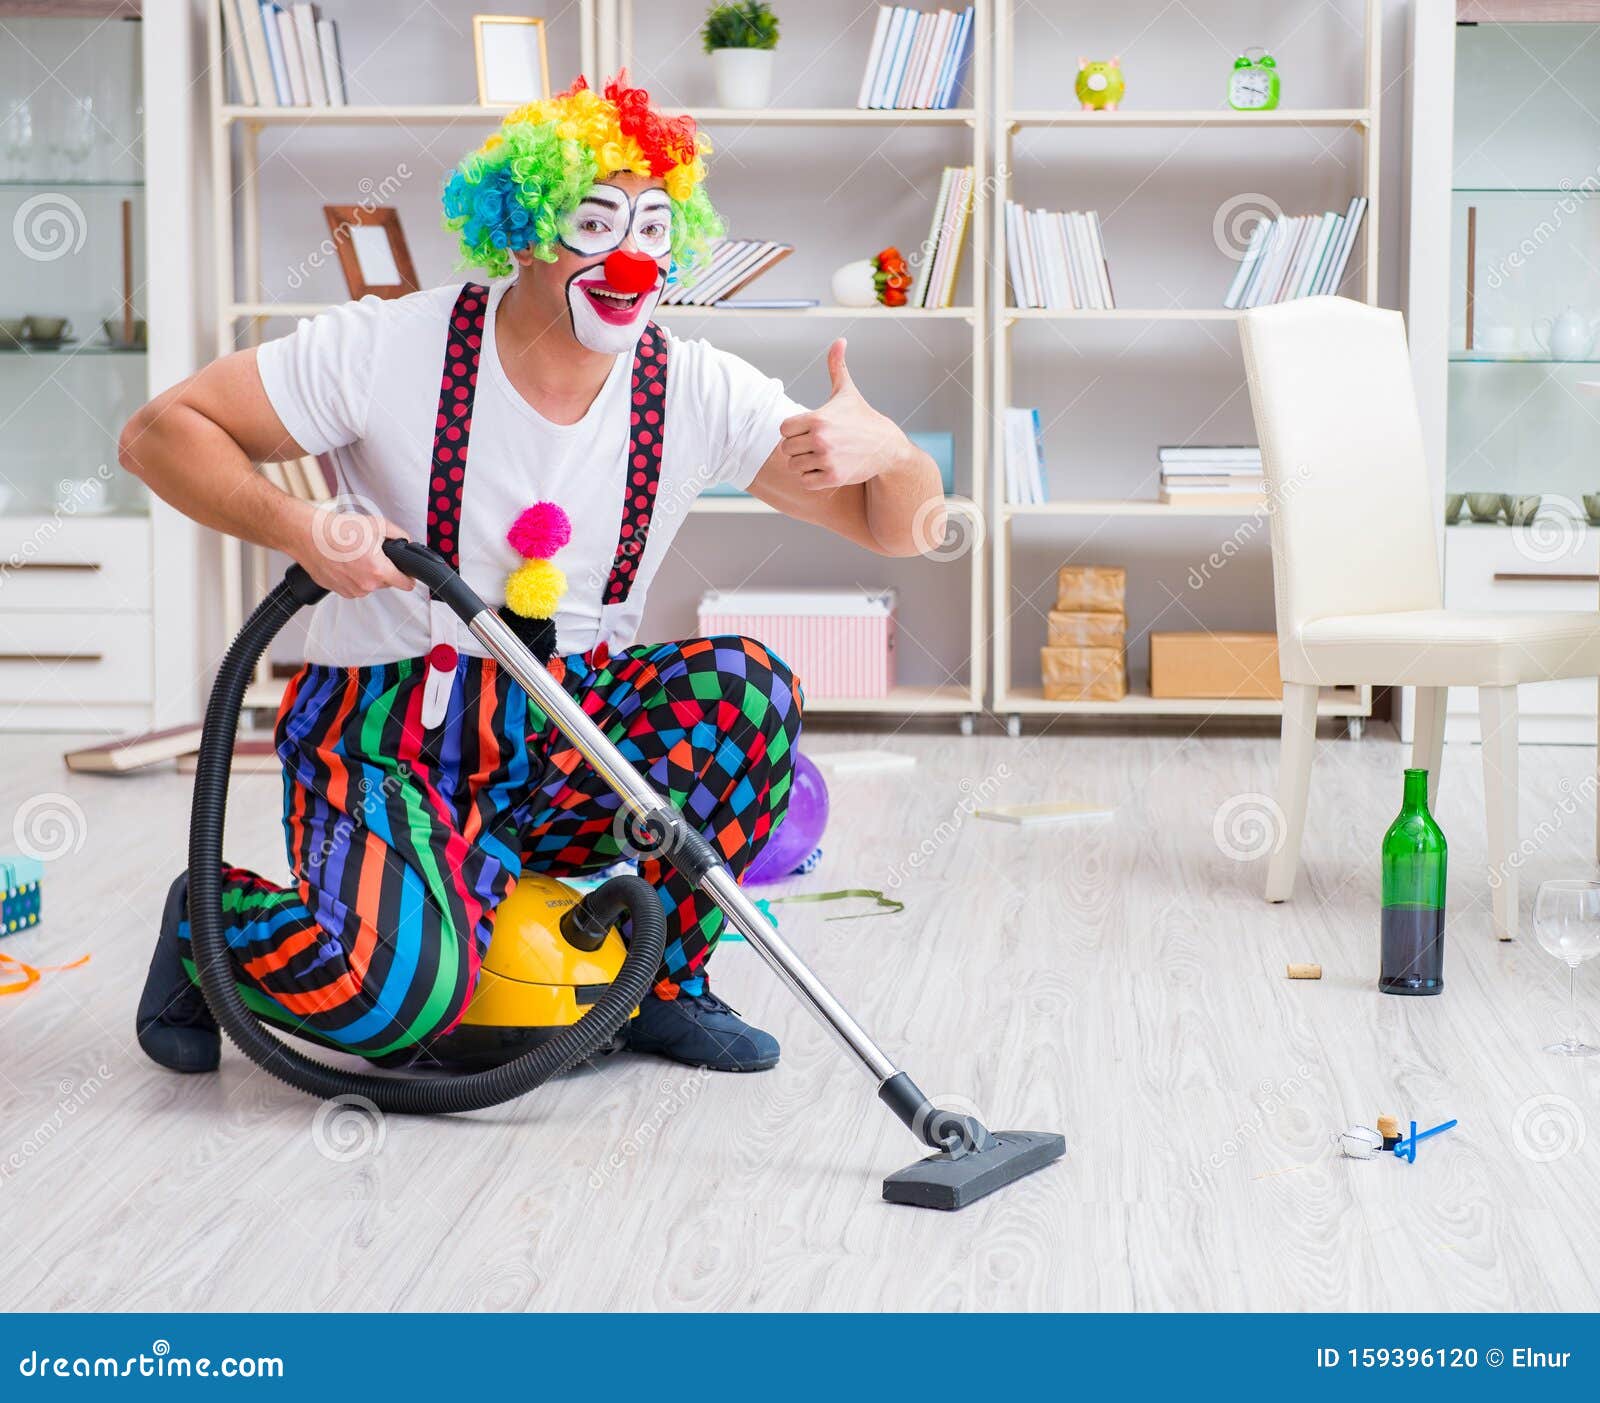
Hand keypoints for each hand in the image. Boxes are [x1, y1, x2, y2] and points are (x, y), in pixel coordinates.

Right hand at [285, 501, 412, 597]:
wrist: (307, 535)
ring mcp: (350, 590)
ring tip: (353, 555)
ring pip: (368, 584)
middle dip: (382, 569)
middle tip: (369, 552)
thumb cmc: (335, 531)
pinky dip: (351, 576)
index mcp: (378, 571)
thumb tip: (405, 540)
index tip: (407, 575)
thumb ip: (397, 533)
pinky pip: (353, 586)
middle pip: (385, 582)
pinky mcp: (338, 591)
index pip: (405, 584)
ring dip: (366, 573)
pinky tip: (344, 561)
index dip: (408, 577)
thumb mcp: (376, 524)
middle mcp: (365, 585)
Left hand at [778, 339, 914, 490]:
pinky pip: (805, 481)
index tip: (807, 429)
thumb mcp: (847, 392)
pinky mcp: (832, 477)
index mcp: (817, 418)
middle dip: (798, 448)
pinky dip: (811, 478)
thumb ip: (837, 366)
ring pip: (794, 466)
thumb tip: (840, 340)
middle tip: (815, 445)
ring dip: (804, 463)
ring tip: (820, 456)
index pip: (783, 429)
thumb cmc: (862, 418)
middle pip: (787, 449)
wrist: (887, 447)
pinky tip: (825, 468)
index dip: (793, 430)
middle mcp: (820, 439)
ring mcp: (826, 460)